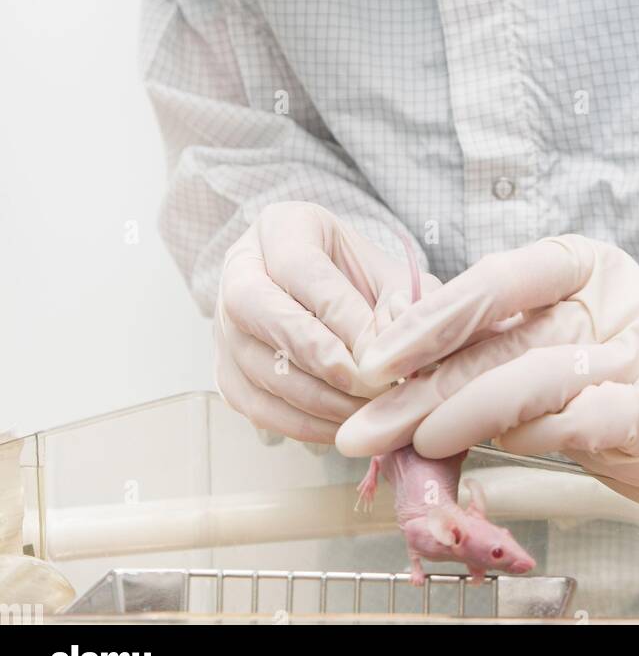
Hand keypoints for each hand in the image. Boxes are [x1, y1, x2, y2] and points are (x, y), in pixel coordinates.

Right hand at [214, 202, 438, 444]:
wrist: (326, 295)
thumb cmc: (359, 279)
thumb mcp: (386, 273)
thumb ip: (400, 302)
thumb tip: (392, 349)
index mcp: (280, 228)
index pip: (300, 268)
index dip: (342, 315)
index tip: (382, 353)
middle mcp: (238, 269)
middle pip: (258, 310)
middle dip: (319, 356)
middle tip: (369, 386)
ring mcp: (222, 323)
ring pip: (255, 365)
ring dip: (317, 400)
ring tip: (367, 413)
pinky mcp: (225, 370)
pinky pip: (255, 406)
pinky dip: (301, 425)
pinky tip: (342, 427)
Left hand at [335, 234, 638, 501]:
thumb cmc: (592, 363)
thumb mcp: (540, 328)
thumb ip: (482, 336)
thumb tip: (384, 363)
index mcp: (578, 260)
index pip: (494, 280)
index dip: (429, 319)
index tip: (373, 358)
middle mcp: (609, 295)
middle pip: (500, 338)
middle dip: (423, 385)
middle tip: (365, 423)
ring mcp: (635, 351)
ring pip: (532, 379)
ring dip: (464, 415)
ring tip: (415, 440)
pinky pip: (574, 425)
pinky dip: (529, 441)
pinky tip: (498, 451)